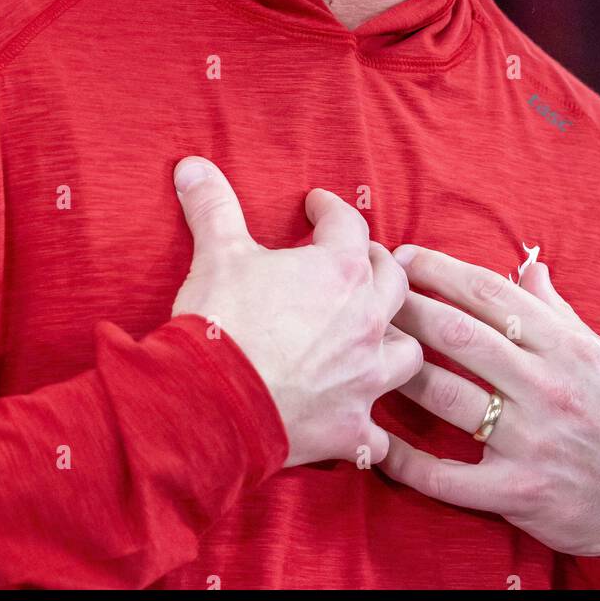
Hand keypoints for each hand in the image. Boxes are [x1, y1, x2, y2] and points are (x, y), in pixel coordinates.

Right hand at [171, 157, 422, 469]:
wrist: (210, 404)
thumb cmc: (221, 322)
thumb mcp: (216, 253)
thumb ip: (213, 205)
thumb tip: (192, 165)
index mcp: (340, 271)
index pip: (349, 224)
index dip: (331, 210)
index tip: (318, 207)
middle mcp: (366, 321)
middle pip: (393, 282)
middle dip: (377, 265)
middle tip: (357, 261)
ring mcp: (364, 377)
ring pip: (407, 353)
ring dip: (395, 339)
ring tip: (376, 333)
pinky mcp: (351, 428)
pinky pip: (380, 435)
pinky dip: (372, 429)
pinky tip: (363, 425)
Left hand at [379, 245, 599, 555]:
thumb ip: (561, 315)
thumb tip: (530, 268)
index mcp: (568, 348)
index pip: (491, 295)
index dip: (441, 271)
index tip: (406, 258)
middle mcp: (546, 387)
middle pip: (459, 335)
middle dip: (409, 307)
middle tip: (374, 294)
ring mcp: (530, 440)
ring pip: (446, 395)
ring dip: (401, 370)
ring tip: (367, 353)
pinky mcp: (516, 491)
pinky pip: (446, 476)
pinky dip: (406, 460)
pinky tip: (376, 442)